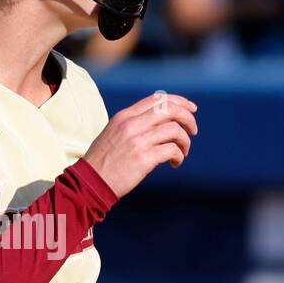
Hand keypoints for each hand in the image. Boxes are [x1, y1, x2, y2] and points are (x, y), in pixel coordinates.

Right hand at [83, 92, 197, 198]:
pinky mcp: (144, 158)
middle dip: (188, 118)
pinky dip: (179, 155)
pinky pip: (172, 149)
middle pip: (170, 110)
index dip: (179, 101)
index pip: (157, 99)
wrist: (90, 182)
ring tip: (182, 153)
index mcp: (124, 116)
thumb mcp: (114, 134)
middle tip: (193, 131)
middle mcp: (131, 124)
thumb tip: (162, 122)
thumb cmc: (103, 162)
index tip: (191, 109)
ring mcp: (138, 141)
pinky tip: (175, 163)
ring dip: (185, 141)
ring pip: (175, 130)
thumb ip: (134, 124)